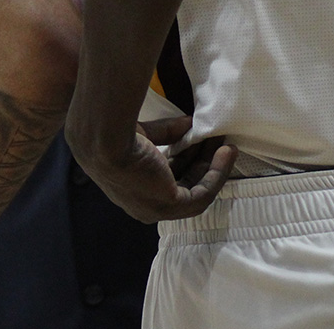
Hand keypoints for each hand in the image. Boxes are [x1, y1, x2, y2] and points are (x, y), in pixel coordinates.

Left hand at [76, 116, 235, 223]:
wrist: (105, 138)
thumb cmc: (115, 132)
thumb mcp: (144, 134)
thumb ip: (167, 133)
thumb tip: (190, 125)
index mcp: (130, 186)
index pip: (162, 176)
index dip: (184, 156)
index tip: (199, 139)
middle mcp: (141, 202)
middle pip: (181, 183)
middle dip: (202, 161)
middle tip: (217, 141)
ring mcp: (154, 208)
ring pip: (194, 189)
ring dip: (213, 168)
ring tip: (227, 146)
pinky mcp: (169, 205)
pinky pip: (202, 193)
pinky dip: (217, 174)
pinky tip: (225, 154)